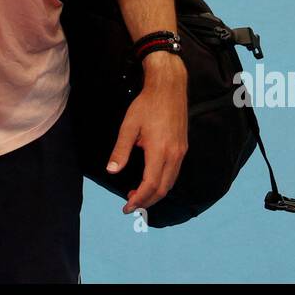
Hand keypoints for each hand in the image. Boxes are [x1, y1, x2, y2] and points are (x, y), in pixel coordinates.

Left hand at [107, 52, 188, 214]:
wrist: (169, 88)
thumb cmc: (147, 104)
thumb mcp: (129, 126)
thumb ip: (121, 150)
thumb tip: (112, 171)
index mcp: (160, 151)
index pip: (150, 185)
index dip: (138, 199)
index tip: (127, 207)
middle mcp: (174, 155)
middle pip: (163, 189)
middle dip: (147, 201)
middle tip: (130, 205)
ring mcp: (181, 152)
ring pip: (170, 182)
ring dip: (155, 193)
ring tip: (138, 195)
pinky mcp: (183, 148)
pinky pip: (174, 173)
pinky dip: (163, 182)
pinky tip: (151, 180)